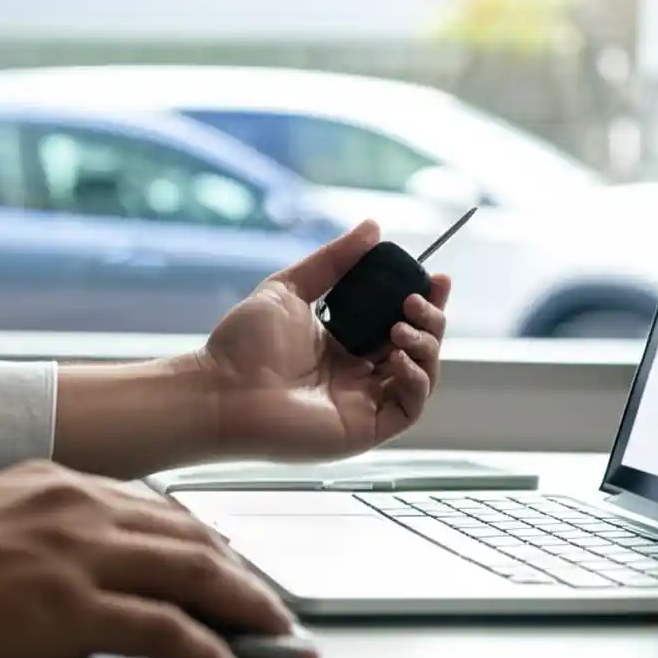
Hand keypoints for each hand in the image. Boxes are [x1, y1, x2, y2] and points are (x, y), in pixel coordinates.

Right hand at [0, 461, 293, 657]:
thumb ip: (53, 524)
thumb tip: (97, 557)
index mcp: (64, 481)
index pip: (161, 510)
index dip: (208, 542)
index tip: (235, 566)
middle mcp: (83, 505)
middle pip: (192, 537)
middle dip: (245, 575)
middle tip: (276, 606)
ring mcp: (80, 553)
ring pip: (196, 573)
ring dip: (248, 608)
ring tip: (279, 634)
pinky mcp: (71, 605)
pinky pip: (166, 629)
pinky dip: (209, 651)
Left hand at [202, 220, 451, 458]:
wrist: (220, 391)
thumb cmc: (243, 345)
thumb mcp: (290, 287)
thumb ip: (333, 260)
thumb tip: (373, 227)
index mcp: (344, 345)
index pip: (399, 321)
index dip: (424, 300)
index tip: (436, 276)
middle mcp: (359, 374)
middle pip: (419, 347)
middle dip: (431, 319)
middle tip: (416, 299)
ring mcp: (364, 403)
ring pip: (422, 376)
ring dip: (425, 347)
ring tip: (400, 326)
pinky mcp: (365, 429)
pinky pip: (410, 408)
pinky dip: (417, 381)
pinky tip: (398, 358)